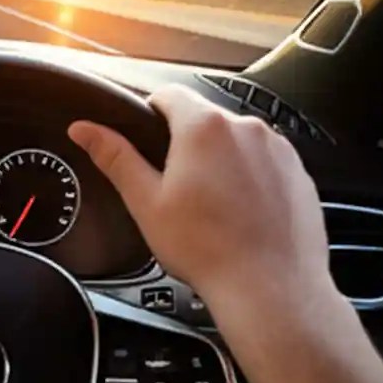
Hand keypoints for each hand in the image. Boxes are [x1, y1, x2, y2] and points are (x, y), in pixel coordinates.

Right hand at [68, 84, 333, 311]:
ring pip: (236, 142)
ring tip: (212, 209)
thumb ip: (115, 158)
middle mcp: (246, 128)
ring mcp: (278, 149)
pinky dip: (251, 180)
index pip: (169, 94)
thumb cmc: (207, 249)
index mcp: (203, 128)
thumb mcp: (146, 203)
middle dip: (187, 146)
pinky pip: (265, 163)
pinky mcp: (298, 172)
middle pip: (204, 120)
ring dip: (221, 162)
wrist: (270, 288)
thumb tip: (84, 129)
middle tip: (176, 190)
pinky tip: (241, 215)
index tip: (147, 139)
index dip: (151, 113)